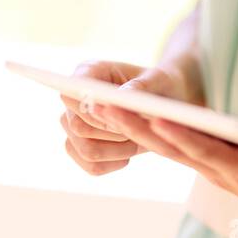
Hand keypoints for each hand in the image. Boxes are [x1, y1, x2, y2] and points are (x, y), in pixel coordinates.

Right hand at [59, 59, 191, 177]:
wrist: (166, 98)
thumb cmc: (162, 84)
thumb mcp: (159, 80)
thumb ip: (139, 87)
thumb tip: (122, 96)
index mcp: (90, 72)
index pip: (71, 94)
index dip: (93, 111)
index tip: (122, 119)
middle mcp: (76, 97)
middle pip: (77, 126)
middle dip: (112, 133)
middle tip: (138, 129)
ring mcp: (74, 122)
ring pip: (83, 149)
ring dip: (115, 151)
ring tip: (138, 140)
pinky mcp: (80, 145)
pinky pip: (90, 165)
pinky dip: (113, 163)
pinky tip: (130, 152)